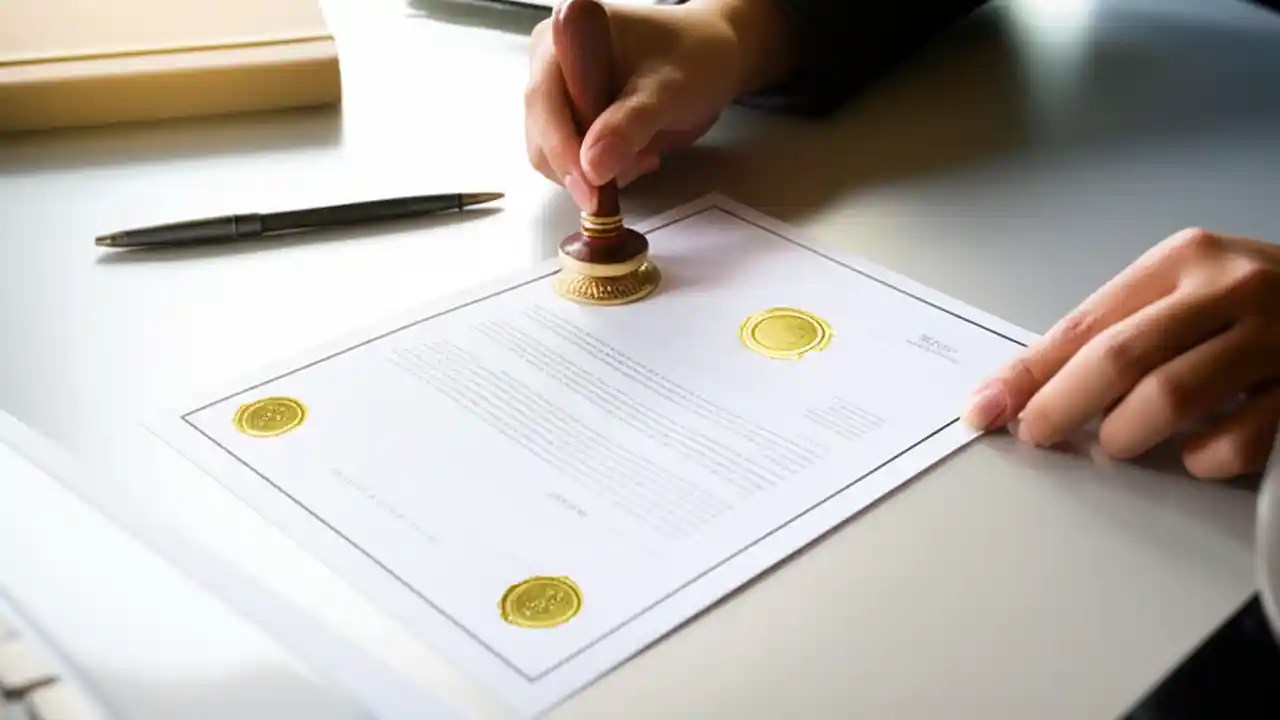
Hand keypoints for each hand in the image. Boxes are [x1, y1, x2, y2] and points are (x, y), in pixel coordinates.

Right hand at [524, 0, 794, 209]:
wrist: (712, 58)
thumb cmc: (694, 59)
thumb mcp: (668, 91)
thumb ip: (629, 125)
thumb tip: (591, 167)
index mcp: (565, 38)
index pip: (544, 101)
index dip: (562, 148)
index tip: (590, 186)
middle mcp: (550, 64)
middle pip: (541, 132)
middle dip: (582, 165)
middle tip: (635, 167)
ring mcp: (559, 94)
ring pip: (552, 153)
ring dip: (595, 171)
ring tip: (645, 153)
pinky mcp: (572, 119)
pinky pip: (571, 159)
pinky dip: (601, 170)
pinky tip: (638, 154)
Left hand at [965, 228, 1279, 479]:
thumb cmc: (1264, 305)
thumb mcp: (1190, 295)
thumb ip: (1122, 332)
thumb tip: (1028, 388)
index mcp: (1186, 260)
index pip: (1085, 324)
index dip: (1028, 374)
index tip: (984, 409)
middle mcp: (1230, 289)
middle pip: (1118, 358)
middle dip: (1062, 406)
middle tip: (1038, 435)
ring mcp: (1276, 338)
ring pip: (1170, 396)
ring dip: (1125, 433)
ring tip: (1116, 442)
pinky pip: (1237, 438)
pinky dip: (1200, 457)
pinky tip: (1194, 453)